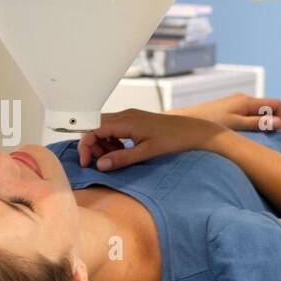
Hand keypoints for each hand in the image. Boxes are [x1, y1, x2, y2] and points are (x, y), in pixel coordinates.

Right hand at [78, 109, 226, 170]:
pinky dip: (112, 142)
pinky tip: (122, 152)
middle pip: (95, 127)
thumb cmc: (175, 140)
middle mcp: (125, 115)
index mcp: (126, 121)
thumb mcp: (147, 152)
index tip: (87, 162)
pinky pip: (114, 130)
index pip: (93, 129)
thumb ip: (122, 158)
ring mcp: (130, 117)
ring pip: (104, 129)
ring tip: (113, 159)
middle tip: (99, 162)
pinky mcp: (135, 121)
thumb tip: (101, 164)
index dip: (86, 146)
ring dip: (103, 145)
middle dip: (92, 146)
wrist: (195, 133)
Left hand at [166, 92, 280, 131]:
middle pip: (268, 108)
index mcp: (247, 101)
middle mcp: (243, 99)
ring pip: (258, 112)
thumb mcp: (237, 126)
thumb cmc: (210, 124)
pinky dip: (251, 124)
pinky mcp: (229, 110)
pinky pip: (247, 115)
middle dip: (272, 122)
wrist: (187, 121)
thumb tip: (280, 123)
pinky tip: (244, 136)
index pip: (276, 104)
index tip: (280, 132)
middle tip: (268, 138)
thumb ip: (258, 124)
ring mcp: (236, 104)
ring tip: (255, 139)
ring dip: (261, 124)